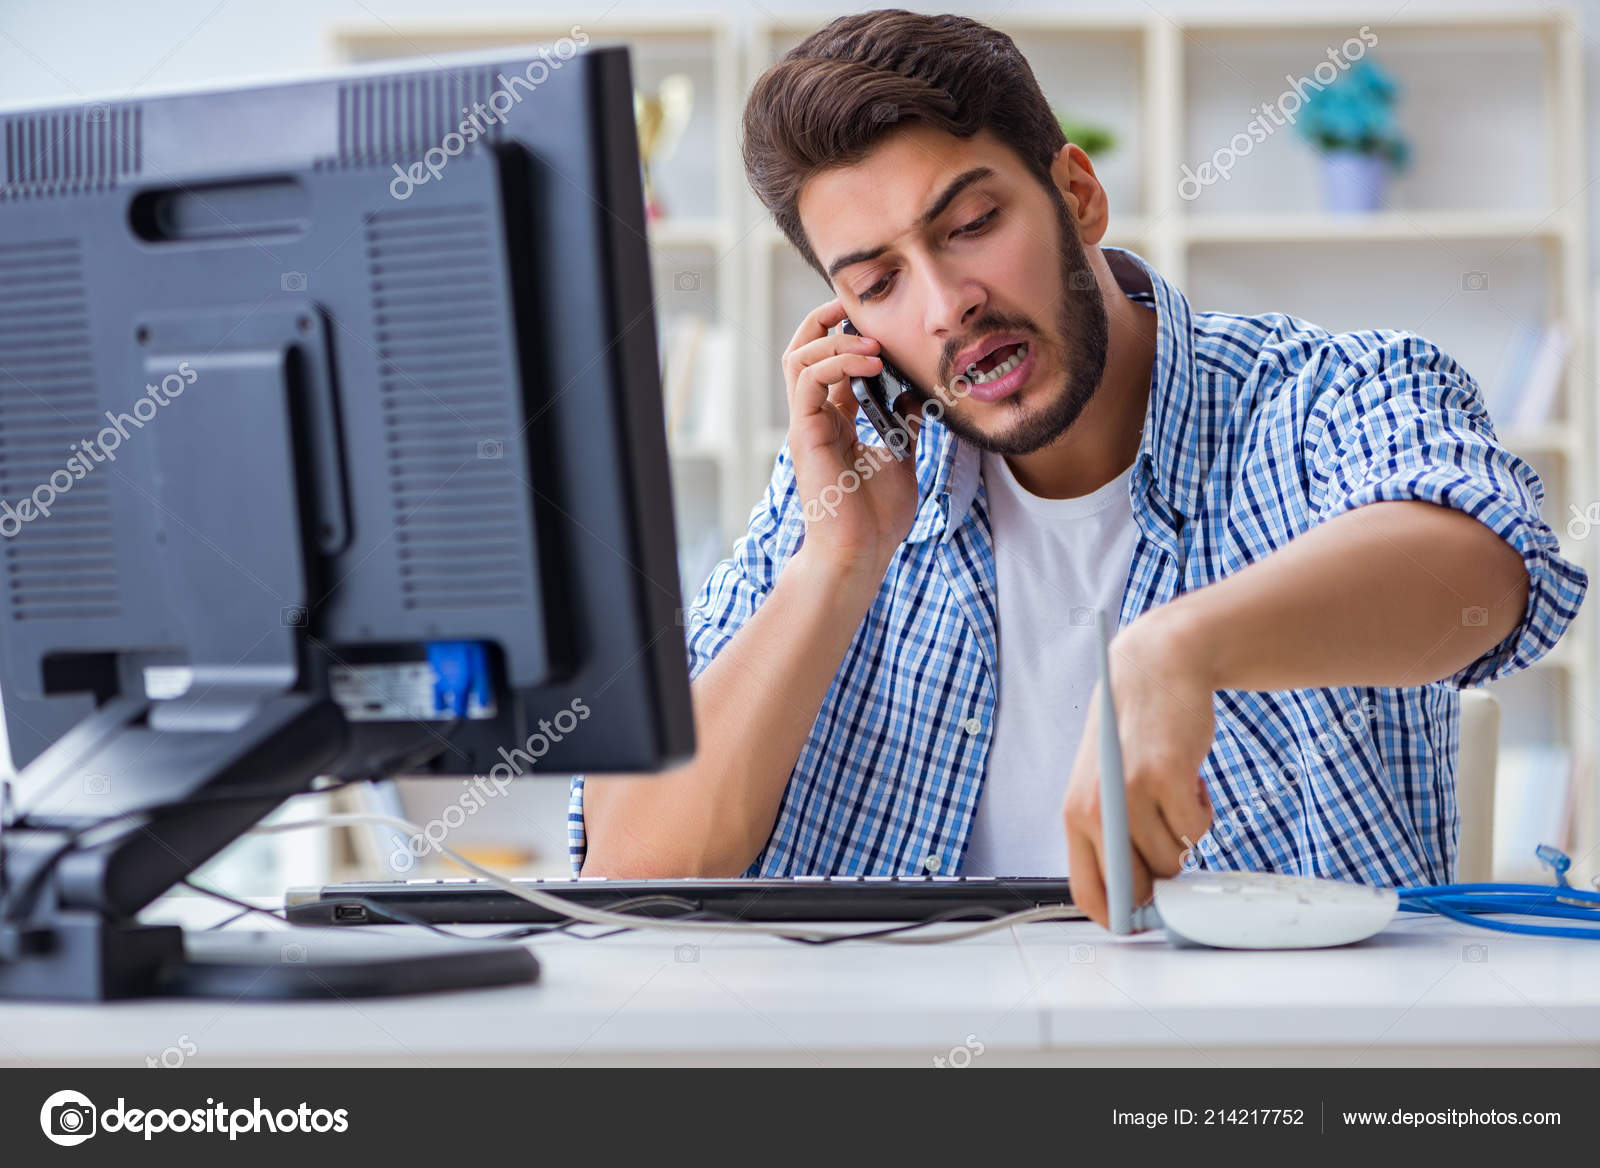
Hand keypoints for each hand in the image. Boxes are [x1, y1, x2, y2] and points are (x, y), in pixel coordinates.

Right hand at [782, 298, 920, 577]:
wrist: (860, 552)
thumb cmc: (876, 516)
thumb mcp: (901, 456)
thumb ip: (904, 423)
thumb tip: (920, 394)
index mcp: (835, 422)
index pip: (829, 364)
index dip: (846, 337)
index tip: (874, 322)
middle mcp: (815, 418)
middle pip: (802, 352)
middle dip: (824, 323)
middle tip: (855, 309)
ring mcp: (807, 425)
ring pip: (798, 359)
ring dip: (834, 342)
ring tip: (871, 344)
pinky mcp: (805, 435)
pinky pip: (807, 382)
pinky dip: (835, 363)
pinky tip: (869, 364)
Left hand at [1062, 608, 1216, 929]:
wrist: (1155, 670)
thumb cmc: (1131, 732)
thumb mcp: (1103, 785)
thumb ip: (1111, 834)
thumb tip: (1136, 895)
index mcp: (1075, 814)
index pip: (1087, 891)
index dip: (1118, 916)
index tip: (1140, 923)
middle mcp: (1097, 809)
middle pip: (1138, 885)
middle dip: (1161, 876)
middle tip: (1167, 840)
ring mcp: (1133, 795)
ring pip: (1174, 858)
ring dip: (1183, 834)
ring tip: (1171, 793)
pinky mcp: (1169, 778)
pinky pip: (1198, 829)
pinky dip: (1202, 812)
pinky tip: (1188, 779)